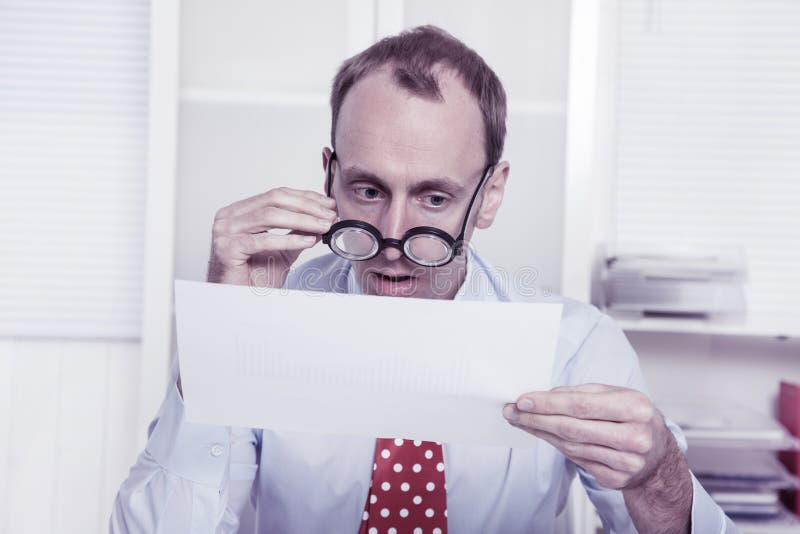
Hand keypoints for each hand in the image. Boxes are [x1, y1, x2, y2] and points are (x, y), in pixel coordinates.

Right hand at [207, 187, 336, 286]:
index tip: (328, 203)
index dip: (305, 197)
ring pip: (270, 216)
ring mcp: (226, 230)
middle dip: (307, 206)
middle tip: (329, 215)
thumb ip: (298, 231)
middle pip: (274, 200)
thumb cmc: (255, 275)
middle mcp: (229, 216)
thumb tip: (322, 218)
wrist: (237, 298)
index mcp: (240, 210)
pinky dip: (289, 239)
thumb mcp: (283, 249)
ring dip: (303, 220)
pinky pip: (264, 240)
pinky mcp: (228, 248)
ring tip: (323, 226)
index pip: (277, 195)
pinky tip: (308, 241)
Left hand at [503, 384, 670, 489]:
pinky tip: (544, 435)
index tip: (523, 400)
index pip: (582, 405)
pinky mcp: (616, 479)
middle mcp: (634, 437)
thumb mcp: (616, 394)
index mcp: (635, 408)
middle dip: (537, 419)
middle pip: (572, 428)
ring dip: (541, 433)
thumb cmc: (633, 417)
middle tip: (512, 412)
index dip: (548, 403)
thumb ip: (582, 392)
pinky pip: (577, 460)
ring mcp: (626, 462)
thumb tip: (545, 395)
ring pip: (571, 446)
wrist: (658, 457)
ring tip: (522, 421)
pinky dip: (557, 446)